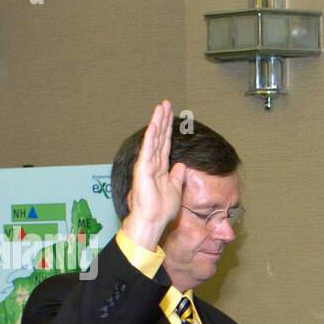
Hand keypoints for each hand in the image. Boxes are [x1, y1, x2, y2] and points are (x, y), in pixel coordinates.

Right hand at [120, 100, 185, 249]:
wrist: (153, 220)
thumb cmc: (162, 208)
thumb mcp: (175, 189)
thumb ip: (177, 176)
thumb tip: (181, 165)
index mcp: (161, 168)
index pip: (165, 144)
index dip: (168, 130)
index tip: (171, 115)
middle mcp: (153, 163)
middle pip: (159, 137)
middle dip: (163, 120)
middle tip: (165, 103)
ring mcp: (146, 164)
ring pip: (153, 139)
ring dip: (157, 122)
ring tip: (161, 107)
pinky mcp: (143, 168)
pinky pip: (148, 149)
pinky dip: (151, 136)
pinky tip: (154, 123)